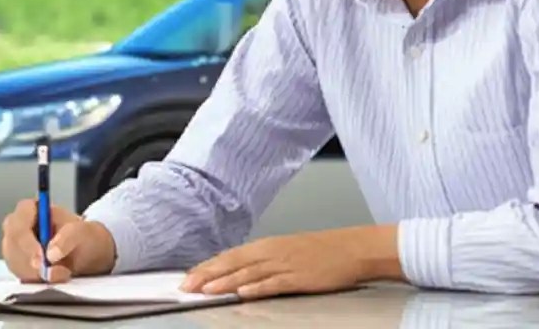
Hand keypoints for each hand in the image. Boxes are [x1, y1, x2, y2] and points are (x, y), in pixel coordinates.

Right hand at [0, 198, 116, 282]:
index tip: (41, 258)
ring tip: (61, 273)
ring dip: (35, 273)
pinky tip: (53, 278)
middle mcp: (18, 227)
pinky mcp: (19, 266)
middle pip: (11, 244)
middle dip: (30, 261)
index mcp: (30, 209)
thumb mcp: (83, 231)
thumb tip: (50, 254)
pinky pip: (20, 275)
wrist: (90, 253)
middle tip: (50, 272)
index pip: (17, 222)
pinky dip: (36, 280)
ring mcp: (16, 248)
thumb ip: (68, 237)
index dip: (26, 241)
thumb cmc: (84, 236)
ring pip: (14, 263)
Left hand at [180, 225, 400, 299]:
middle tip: (186, 285)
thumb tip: (240, 275)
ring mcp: (285, 264)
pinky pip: (274, 283)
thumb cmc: (323, 252)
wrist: (353, 248)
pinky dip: (257, 288)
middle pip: (233, 263)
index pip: (230, 256)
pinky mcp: (299, 277)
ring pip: (248, 273)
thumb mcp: (288, 252)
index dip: (207, 266)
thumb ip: (264, 262)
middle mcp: (272, 252)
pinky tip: (243, 293)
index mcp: (268, 245)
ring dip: (225, 282)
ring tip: (205, 290)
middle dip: (207, 274)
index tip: (188, 276)